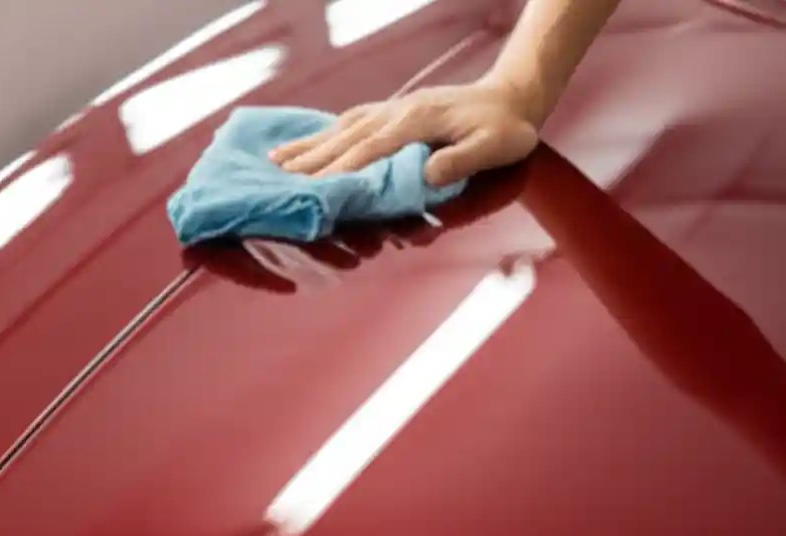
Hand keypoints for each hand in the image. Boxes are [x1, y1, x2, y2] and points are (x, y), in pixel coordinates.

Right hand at [268, 77, 542, 186]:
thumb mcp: (496, 147)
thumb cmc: (506, 129)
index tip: (310, 188)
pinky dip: (322, 132)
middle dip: (310, 159)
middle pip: (345, 138)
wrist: (511, 97)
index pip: (369, 150)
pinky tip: (305, 143)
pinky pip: (349, 121)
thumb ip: (462, 160)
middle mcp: (396, 112)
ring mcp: (391, 108)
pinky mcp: (392, 110)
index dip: (338, 170)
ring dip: (308, 145)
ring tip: (274, 161)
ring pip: (341, 127)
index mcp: (416, 123)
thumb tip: (428, 176)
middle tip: (275, 179)